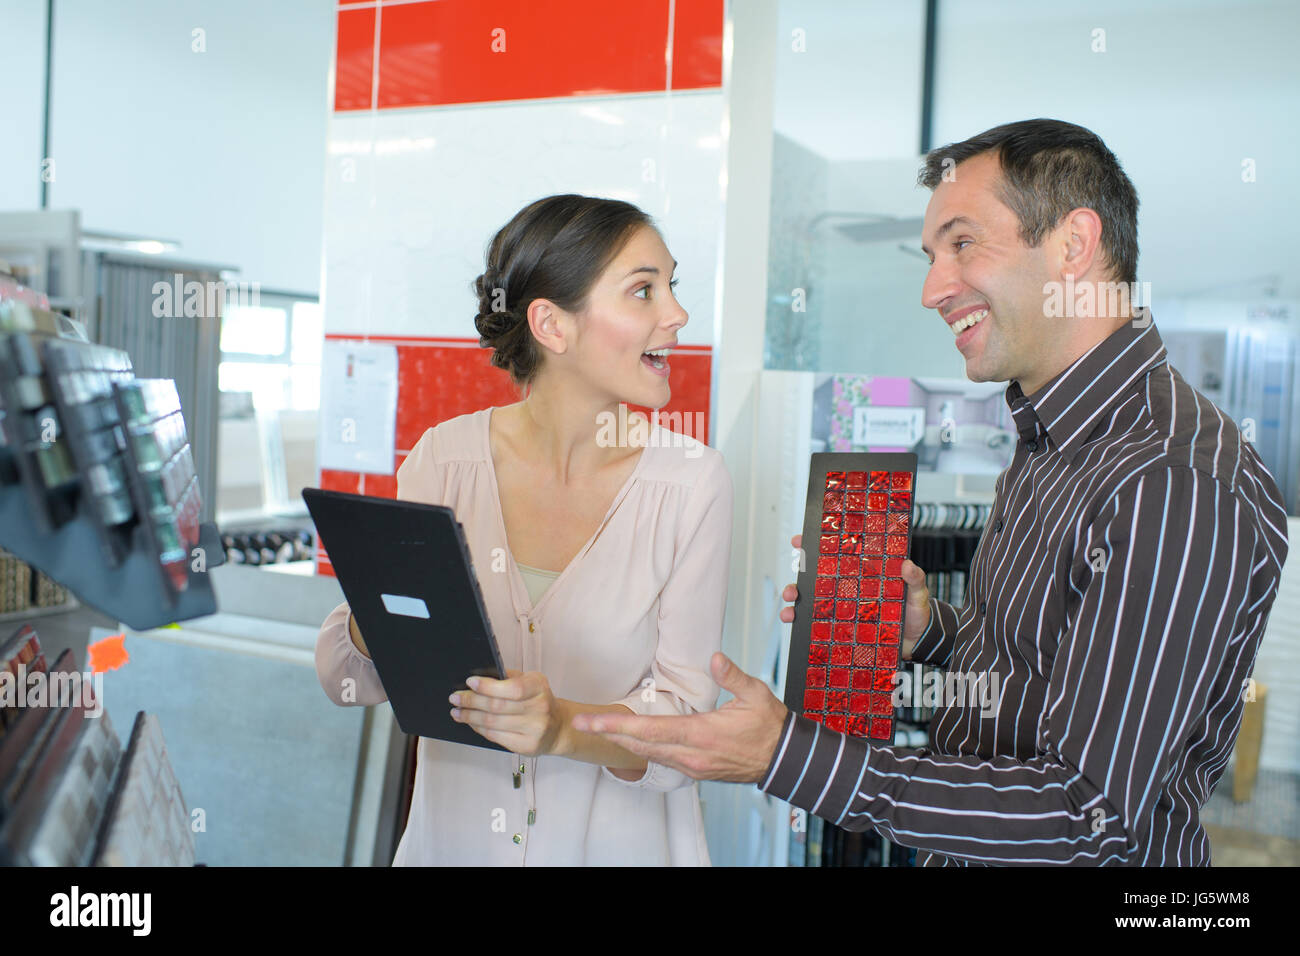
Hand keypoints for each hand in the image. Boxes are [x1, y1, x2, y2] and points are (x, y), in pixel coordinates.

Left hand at [450, 669, 564, 756]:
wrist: (557, 728)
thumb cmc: (537, 701)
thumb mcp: (529, 682)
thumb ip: (508, 678)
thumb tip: (478, 680)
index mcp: (539, 687)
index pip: (512, 688)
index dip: (488, 686)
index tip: (470, 682)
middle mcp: (540, 708)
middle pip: (497, 706)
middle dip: (471, 701)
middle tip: (455, 698)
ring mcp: (535, 729)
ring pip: (493, 723)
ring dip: (470, 716)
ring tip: (457, 711)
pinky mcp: (527, 746)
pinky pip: (495, 736)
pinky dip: (479, 728)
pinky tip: (471, 722)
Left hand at [570, 653, 787, 783]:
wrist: (785, 761)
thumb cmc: (769, 726)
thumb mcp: (756, 695)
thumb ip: (732, 675)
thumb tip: (714, 657)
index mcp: (701, 734)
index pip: (650, 730)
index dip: (618, 724)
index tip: (593, 720)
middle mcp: (691, 755)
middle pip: (640, 746)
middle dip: (609, 734)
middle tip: (582, 723)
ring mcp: (692, 767)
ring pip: (648, 755)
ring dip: (622, 741)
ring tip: (599, 728)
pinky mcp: (696, 770)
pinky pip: (661, 760)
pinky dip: (641, 749)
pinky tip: (630, 741)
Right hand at [779, 534, 931, 657]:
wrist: (917, 642)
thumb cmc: (916, 613)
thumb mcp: (917, 593)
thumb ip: (914, 578)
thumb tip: (907, 564)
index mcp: (863, 574)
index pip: (838, 555)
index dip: (817, 545)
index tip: (801, 540)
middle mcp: (848, 588)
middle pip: (817, 576)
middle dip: (798, 573)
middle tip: (794, 576)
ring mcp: (842, 608)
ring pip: (810, 599)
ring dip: (794, 600)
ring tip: (789, 607)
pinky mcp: (841, 627)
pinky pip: (816, 624)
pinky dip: (800, 622)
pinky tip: (794, 623)